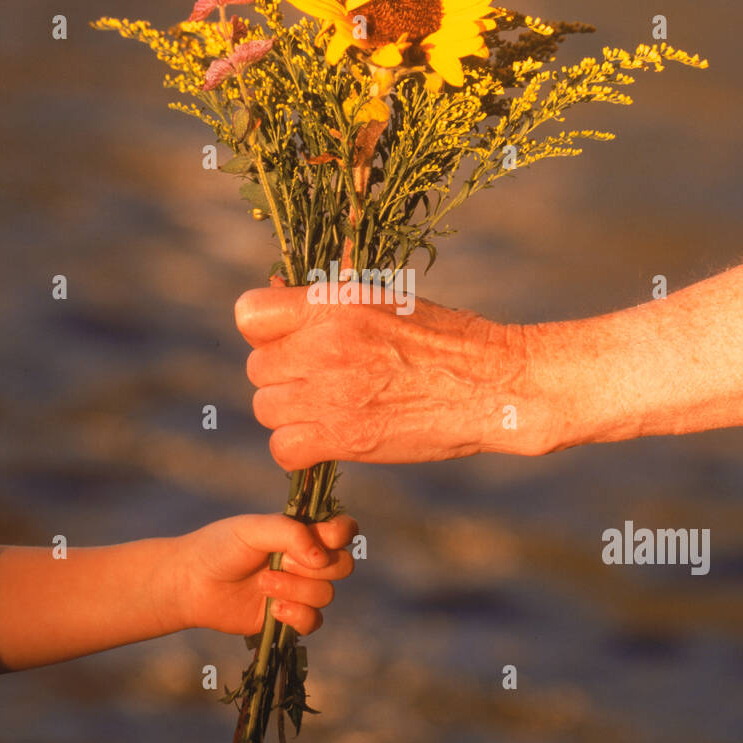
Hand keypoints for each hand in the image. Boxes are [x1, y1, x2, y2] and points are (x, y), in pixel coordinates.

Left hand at [180, 512, 356, 635]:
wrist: (192, 583)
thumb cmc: (220, 547)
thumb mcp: (253, 528)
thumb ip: (290, 533)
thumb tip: (321, 557)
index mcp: (302, 532)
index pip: (343, 531)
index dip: (340, 535)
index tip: (320, 538)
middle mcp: (306, 561)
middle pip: (343, 565)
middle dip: (314, 567)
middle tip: (280, 561)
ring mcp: (299, 590)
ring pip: (326, 595)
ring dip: (295, 589)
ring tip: (262, 584)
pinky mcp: (289, 618)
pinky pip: (314, 621)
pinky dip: (297, 615)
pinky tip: (272, 610)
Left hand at [235, 285, 551, 468]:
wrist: (492, 384)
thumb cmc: (445, 338)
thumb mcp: (384, 300)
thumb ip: (328, 304)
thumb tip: (276, 293)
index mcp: (333, 303)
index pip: (249, 314)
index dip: (265, 331)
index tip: (289, 341)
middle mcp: (323, 345)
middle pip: (257, 368)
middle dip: (283, 376)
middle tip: (321, 382)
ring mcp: (330, 392)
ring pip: (266, 409)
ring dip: (290, 414)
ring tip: (330, 409)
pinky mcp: (343, 437)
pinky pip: (282, 448)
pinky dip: (299, 449)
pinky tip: (328, 439)